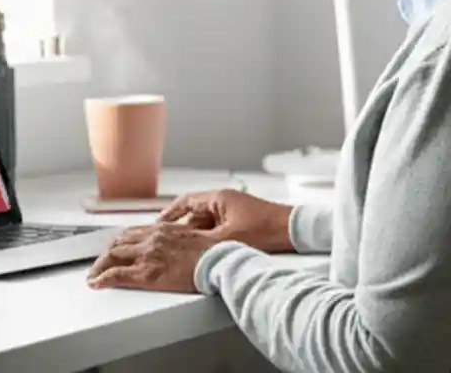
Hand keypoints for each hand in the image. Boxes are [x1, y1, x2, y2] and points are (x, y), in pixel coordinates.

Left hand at [87, 223, 216, 291]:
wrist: (220, 261)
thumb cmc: (214, 252)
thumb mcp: (195, 236)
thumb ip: (181, 236)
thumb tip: (178, 242)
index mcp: (163, 229)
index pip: (133, 232)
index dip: (120, 241)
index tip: (115, 248)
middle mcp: (151, 238)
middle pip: (119, 242)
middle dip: (107, 253)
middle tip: (100, 262)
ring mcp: (147, 255)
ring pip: (113, 256)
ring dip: (100, 265)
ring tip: (94, 274)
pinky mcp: (146, 273)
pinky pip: (116, 274)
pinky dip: (102, 278)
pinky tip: (96, 283)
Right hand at [158, 189, 294, 252]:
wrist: (293, 230)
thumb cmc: (266, 229)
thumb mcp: (229, 238)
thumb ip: (204, 242)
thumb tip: (184, 249)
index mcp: (219, 198)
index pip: (185, 202)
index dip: (169, 214)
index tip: (157, 225)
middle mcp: (225, 201)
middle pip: (195, 216)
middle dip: (185, 231)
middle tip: (172, 245)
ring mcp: (234, 211)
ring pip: (207, 225)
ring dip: (200, 238)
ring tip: (191, 252)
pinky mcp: (242, 222)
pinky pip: (219, 230)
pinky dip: (212, 240)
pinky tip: (211, 253)